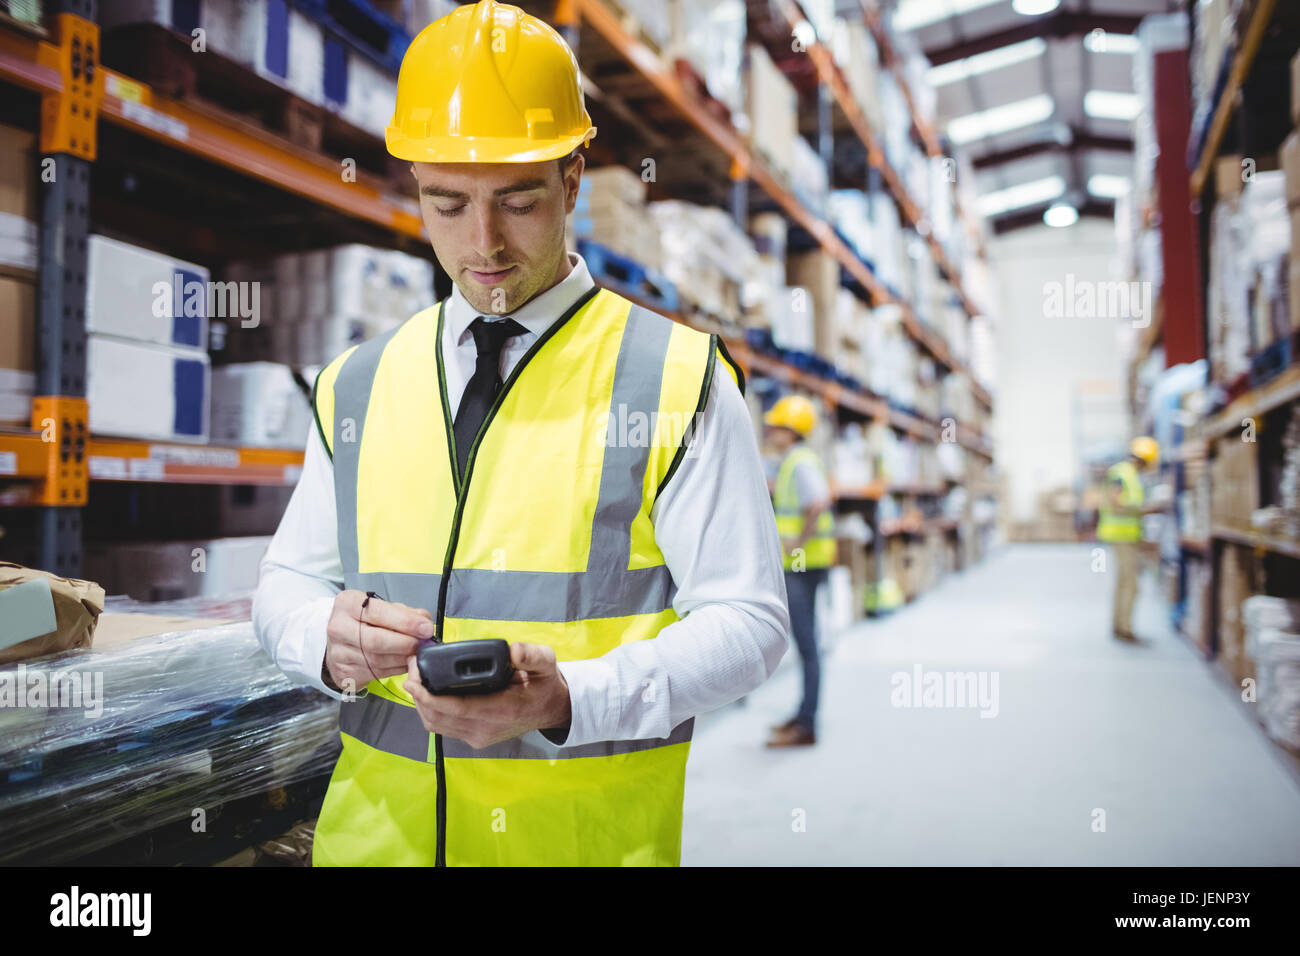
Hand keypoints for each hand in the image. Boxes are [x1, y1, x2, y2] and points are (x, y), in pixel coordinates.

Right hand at [324, 590, 431, 692]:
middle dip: (406, 643)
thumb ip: (403, 612)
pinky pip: (377, 673)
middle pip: (377, 641)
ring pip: (378, 660)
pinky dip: (396, 669)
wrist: (337, 640)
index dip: (406, 622)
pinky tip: (404, 662)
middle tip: (423, 643)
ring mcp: (339, 653)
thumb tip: (424, 623)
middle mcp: (339, 628)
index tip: (426, 628)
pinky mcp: (344, 672)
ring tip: (416, 653)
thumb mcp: (380, 607)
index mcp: (348, 604)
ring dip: (404, 658)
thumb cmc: (362, 620)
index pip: (379, 613)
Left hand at [402, 642, 571, 749]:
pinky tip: (426, 693)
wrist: (551, 710)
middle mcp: (485, 728)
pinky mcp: (474, 738)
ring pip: (436, 724)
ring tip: (415, 678)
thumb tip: (513, 651)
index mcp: (501, 710)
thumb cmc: (544, 684)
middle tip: (411, 668)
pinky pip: (442, 727)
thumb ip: (532, 655)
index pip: (455, 707)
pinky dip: (430, 711)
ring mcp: (478, 736)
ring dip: (420, 704)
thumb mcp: (546, 664)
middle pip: (438, 717)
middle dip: (417, 694)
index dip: (427, 695)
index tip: (414, 676)